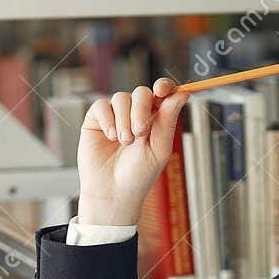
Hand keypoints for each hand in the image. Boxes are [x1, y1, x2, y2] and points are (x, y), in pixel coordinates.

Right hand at [77, 76, 188, 225]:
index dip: (163, 86)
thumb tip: (182, 94)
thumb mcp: (159, 149)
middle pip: (141, 93)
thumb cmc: (138, 175)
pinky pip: (102, 105)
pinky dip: (108, 119)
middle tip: (140, 132)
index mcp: (156, 119)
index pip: (162, 93)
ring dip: (124, 120)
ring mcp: (115, 115)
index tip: (162, 90)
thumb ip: (168, 120)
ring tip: (124, 142)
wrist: (113, 192)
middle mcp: (135, 114)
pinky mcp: (96, 119)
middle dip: (141, 109)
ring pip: (121, 98)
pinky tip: (110, 137)